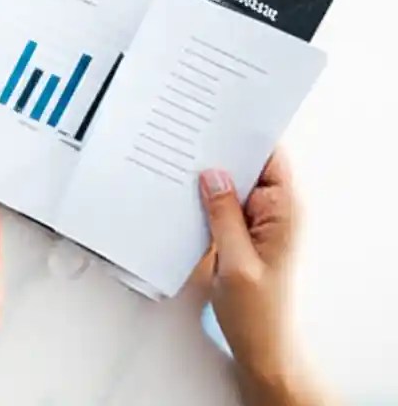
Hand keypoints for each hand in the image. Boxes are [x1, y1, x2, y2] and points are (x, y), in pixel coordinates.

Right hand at [199, 151, 331, 405]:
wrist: (259, 344)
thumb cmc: (257, 310)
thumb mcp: (237, 262)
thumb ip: (223, 215)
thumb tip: (211, 174)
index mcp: (285, 211)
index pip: (272, 157)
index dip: (248, 135)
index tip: (219, 118)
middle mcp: (274, 210)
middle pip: (249, 165)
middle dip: (220, 152)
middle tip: (186, 137)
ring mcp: (256, 220)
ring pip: (231, 183)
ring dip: (207, 177)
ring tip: (177, 162)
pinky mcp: (239, 232)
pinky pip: (221, 203)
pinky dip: (203, 198)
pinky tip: (181, 194)